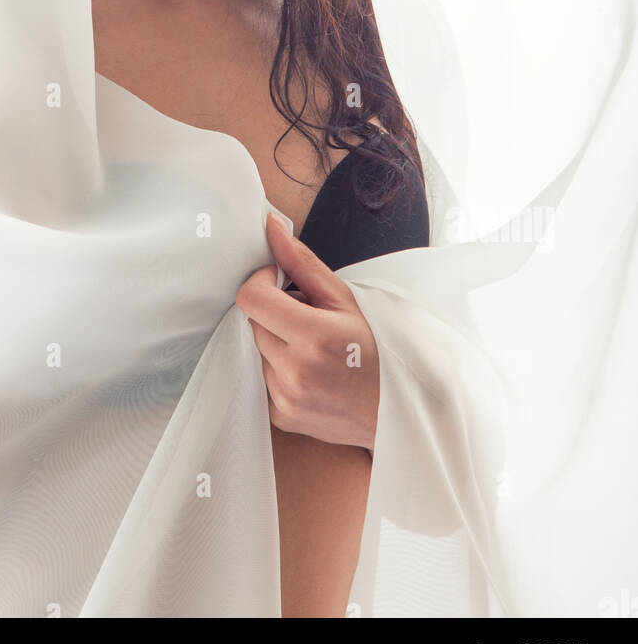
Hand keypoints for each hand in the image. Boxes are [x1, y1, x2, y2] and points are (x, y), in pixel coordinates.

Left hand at [235, 211, 379, 450]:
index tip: (281, 282)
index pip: (250, 298)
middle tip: (306, 317)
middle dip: (273, 312)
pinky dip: (276, 368)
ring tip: (310, 347)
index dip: (262, 282)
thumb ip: (302, 263)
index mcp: (312, 336)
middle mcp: (293, 371)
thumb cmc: (375, 350)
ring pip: (255, 349)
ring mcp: (285, 398)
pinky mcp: (280, 416)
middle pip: (253, 321)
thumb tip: (270, 226)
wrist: (393, 411)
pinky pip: (260, 377)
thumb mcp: (345, 299)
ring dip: (274, 340)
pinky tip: (306, 371)